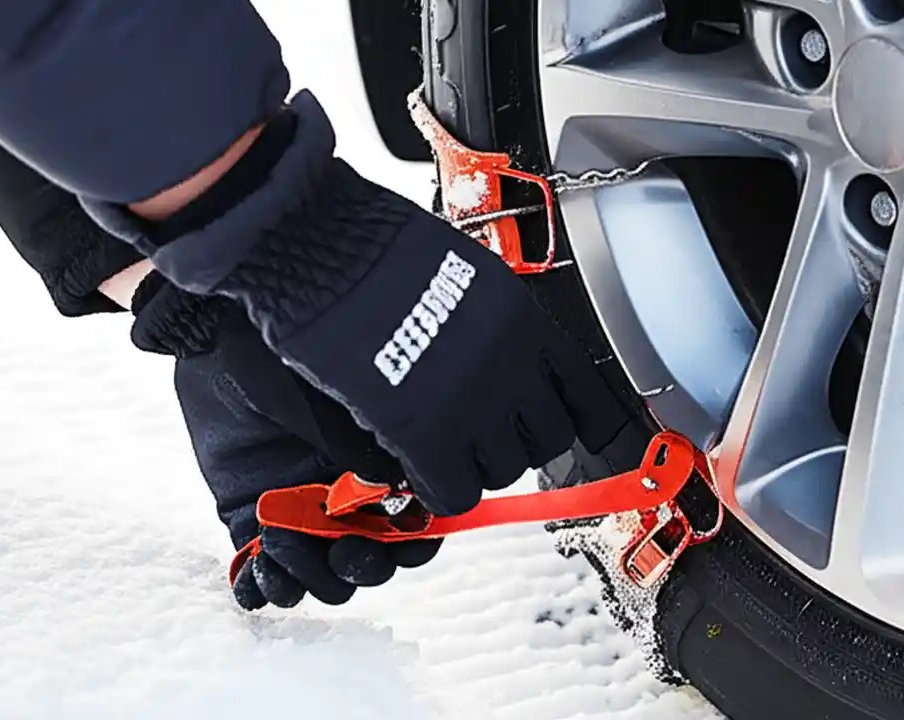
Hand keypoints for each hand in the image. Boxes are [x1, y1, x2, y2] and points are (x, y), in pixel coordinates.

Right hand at [100, 93, 633, 517]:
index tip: (568, 432)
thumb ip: (492, 327)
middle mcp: (513, 364)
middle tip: (479, 437)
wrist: (319, 244)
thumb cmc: (373, 245)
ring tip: (440, 448)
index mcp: (525, 321)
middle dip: (515, 444)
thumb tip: (500, 370)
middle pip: (548, 440)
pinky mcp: (426, 432)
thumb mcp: (463, 274)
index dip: (576, 421)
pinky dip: (438, 489)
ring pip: (503, 472)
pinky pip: (455, 491)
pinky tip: (416, 469)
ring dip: (473, 466)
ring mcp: (475, 401)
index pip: (584, 393)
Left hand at [130, 274, 440, 608]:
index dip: (414, 541)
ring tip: (284, 542)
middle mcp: (348, 496)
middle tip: (343, 549)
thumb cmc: (285, 351)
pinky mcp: (249, 523)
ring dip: (313, 577)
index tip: (397, 530)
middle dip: (363, 565)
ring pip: (325, 578)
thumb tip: (397, 489)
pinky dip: (265, 587)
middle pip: (376, 561)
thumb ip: (369, 445)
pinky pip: (264, 579)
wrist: (218, 336)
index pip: (417, 525)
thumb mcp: (339, 393)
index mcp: (383, 465)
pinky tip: (260, 565)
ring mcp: (300, 513)